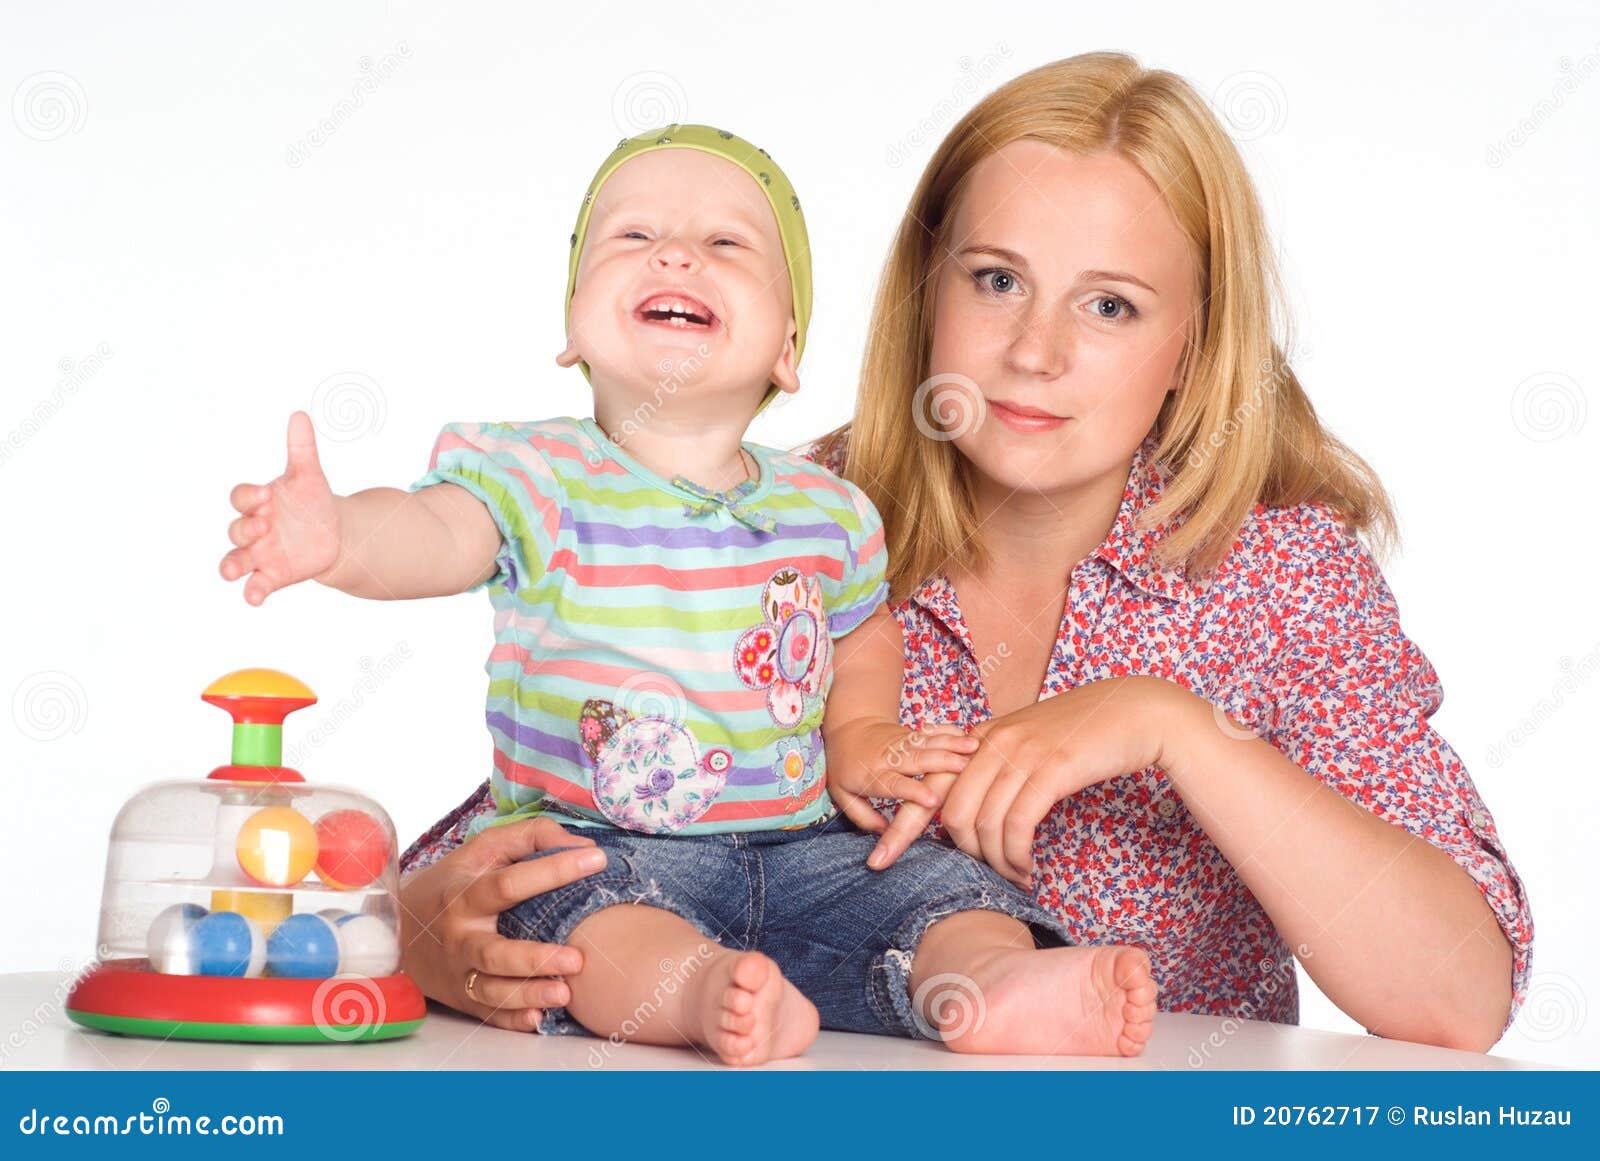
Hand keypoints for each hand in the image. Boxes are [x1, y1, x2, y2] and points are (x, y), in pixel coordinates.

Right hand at [219, 411, 341, 604]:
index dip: (249, 497)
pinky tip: (254, 598)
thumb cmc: (312, 500)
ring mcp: (260, 553)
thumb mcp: (310, 476)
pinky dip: (252, 592)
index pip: (241, 497)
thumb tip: (299, 415)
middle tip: (264, 526)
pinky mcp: (272, 574)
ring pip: (235, 559)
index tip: (266, 495)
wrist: (332, 532)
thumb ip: (302, 449)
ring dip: (232, 565)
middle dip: (245, 529)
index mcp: (258, 502)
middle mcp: (253, 528)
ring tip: (234, 570)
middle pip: (235, 529)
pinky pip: (255, 585)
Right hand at [396, 817, 606, 1031]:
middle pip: (495, 953)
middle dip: (535, 958)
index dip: (552, 870)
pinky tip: (539, 1019)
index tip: (597, 861)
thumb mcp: (485, 849)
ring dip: (530, 994)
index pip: (508, 884)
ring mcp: (460, 973)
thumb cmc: (457, 882)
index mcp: (465, 896)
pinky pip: (490, 1015)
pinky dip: (513, 1020)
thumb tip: (584, 849)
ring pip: (493, 991)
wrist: (402, 928)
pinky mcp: (465, 999)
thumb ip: (533, 836)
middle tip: (578, 959)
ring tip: (566, 994)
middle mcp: (461, 937)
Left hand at [824, 718, 974, 834]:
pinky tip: (967, 732)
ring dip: (951, 744)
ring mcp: (904, 743)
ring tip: (973, 746)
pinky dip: (950, 732)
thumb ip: (863, 817)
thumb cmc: (846, 767)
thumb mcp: (843, 795)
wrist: (850, 727)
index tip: (932, 799)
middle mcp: (889, 757)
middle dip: (940, 762)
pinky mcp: (914, 734)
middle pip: (916, 759)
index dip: (912, 790)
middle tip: (963, 766)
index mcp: (871, 774)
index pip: (893, 784)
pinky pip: (934, 731)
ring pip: (928, 742)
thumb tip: (884, 833)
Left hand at [869, 677, 1182, 884]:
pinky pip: (1016, 825)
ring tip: (1015, 878)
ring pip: (982, 824)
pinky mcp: (1050, 770)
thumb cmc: (1085, 734)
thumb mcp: (1031, 743)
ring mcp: (1020, 754)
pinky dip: (1016, 857)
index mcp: (983, 737)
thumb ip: (999, 767)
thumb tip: (974, 811)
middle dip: (959, 856)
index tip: (881, 859)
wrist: (1134, 711)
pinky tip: (1027, 870)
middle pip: (948, 812)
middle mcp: (993, 742)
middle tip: (982, 878)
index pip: (928, 785)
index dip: (901, 825)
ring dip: (996, 863)